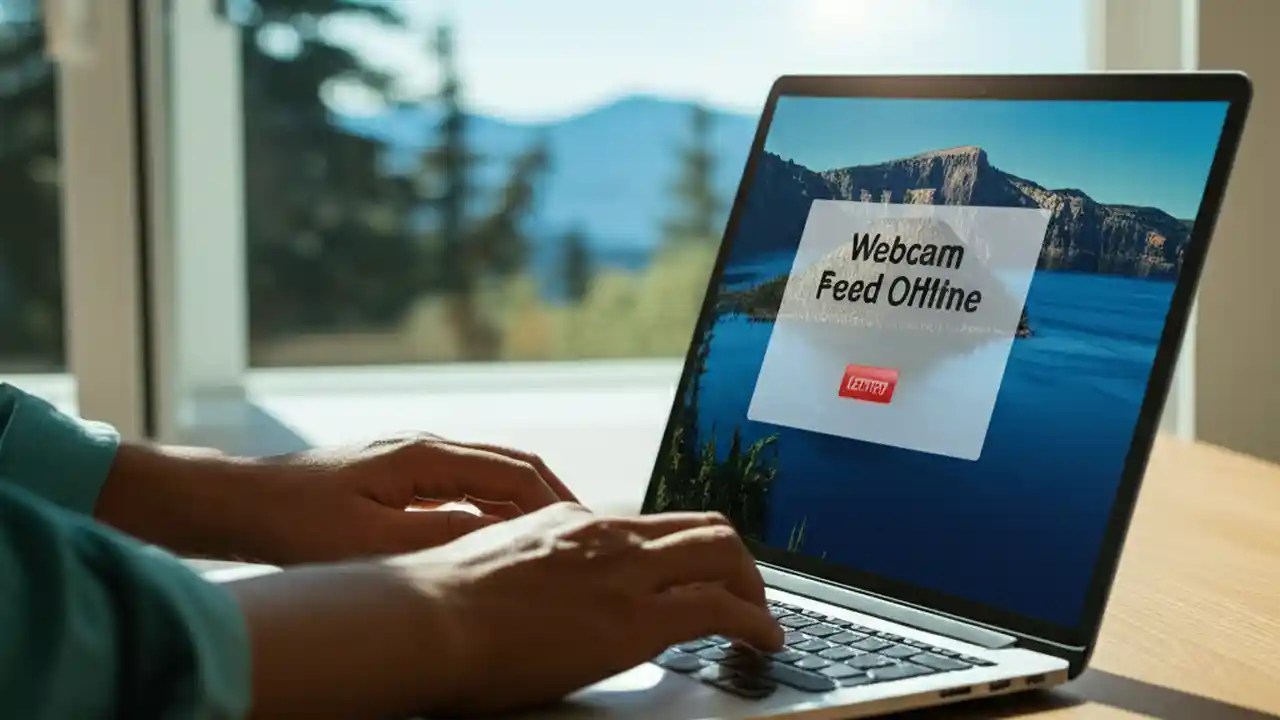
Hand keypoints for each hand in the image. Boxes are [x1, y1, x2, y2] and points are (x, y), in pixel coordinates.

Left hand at [95, 434, 576, 563]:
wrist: (237, 504)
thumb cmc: (295, 521)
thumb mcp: (372, 539)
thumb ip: (439, 534)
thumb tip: (500, 534)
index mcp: (426, 456)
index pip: (516, 474)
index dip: (558, 503)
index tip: (588, 534)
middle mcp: (425, 449)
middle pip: (512, 468)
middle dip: (553, 500)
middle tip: (586, 539)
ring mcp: (411, 461)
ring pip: (489, 479)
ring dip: (524, 507)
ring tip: (552, 545)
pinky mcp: (397, 479)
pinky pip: (464, 491)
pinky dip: (493, 512)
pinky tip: (497, 544)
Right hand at [228, 503, 783, 718]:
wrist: (425, 619)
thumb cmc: (439, 606)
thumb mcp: (495, 564)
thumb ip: (534, 568)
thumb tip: (541, 590)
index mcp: (573, 522)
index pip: (654, 524)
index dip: (689, 548)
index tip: (700, 572)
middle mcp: (608, 536)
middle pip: (703, 528)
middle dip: (736, 561)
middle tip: (747, 594)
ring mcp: (625, 572)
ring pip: (721, 555)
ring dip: (753, 589)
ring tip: (762, 621)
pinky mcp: (636, 618)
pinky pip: (720, 608)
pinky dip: (755, 623)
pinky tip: (764, 642)